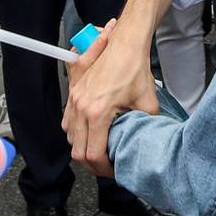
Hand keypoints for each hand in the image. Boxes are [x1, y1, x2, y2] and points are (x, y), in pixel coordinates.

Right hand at [64, 16, 160, 177]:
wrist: (125, 43)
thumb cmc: (135, 69)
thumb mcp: (148, 102)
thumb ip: (145, 126)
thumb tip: (147, 141)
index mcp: (98, 113)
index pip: (93, 153)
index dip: (103, 169)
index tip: (113, 171)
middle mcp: (81, 108)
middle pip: (77, 150)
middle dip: (92, 164)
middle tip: (107, 168)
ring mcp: (74, 100)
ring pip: (70, 137)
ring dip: (82, 148)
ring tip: (99, 153)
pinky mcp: (73, 93)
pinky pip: (67, 122)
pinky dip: (76, 133)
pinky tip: (89, 135)